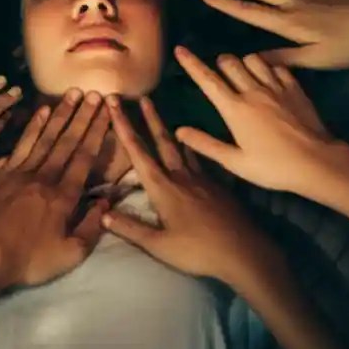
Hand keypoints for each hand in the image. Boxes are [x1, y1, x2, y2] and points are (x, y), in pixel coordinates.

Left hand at [0, 90, 111, 288]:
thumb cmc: (29, 258)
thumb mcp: (70, 254)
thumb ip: (92, 227)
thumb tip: (106, 203)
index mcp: (65, 196)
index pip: (85, 157)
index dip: (97, 133)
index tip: (106, 111)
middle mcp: (46, 177)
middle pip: (67, 141)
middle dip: (83, 116)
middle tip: (95, 93)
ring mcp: (22, 172)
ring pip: (46, 137)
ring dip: (61, 114)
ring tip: (72, 93)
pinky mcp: (3, 173)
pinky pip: (21, 144)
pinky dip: (32, 127)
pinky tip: (40, 111)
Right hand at [102, 96, 266, 281]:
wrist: (246, 251)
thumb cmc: (199, 251)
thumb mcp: (159, 245)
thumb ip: (130, 228)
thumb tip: (102, 214)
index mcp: (163, 188)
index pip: (138, 152)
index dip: (124, 127)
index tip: (114, 105)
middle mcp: (182, 177)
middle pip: (163, 141)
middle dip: (149, 119)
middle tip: (142, 97)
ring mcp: (203, 179)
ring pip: (183, 147)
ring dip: (169, 129)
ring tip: (163, 115)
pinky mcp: (219, 186)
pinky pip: (202, 159)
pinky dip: (194, 148)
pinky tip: (193, 146)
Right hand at [173, 47, 345, 194]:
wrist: (316, 162)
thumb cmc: (273, 167)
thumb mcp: (235, 162)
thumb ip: (206, 145)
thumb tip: (180, 130)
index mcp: (235, 109)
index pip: (207, 79)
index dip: (191, 63)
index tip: (180, 49)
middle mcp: (253, 91)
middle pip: (230, 62)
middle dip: (221, 62)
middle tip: (220, 72)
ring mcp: (276, 87)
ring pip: (254, 59)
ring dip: (245, 62)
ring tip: (245, 74)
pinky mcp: (295, 88)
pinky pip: (278, 67)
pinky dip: (270, 68)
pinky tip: (270, 79)